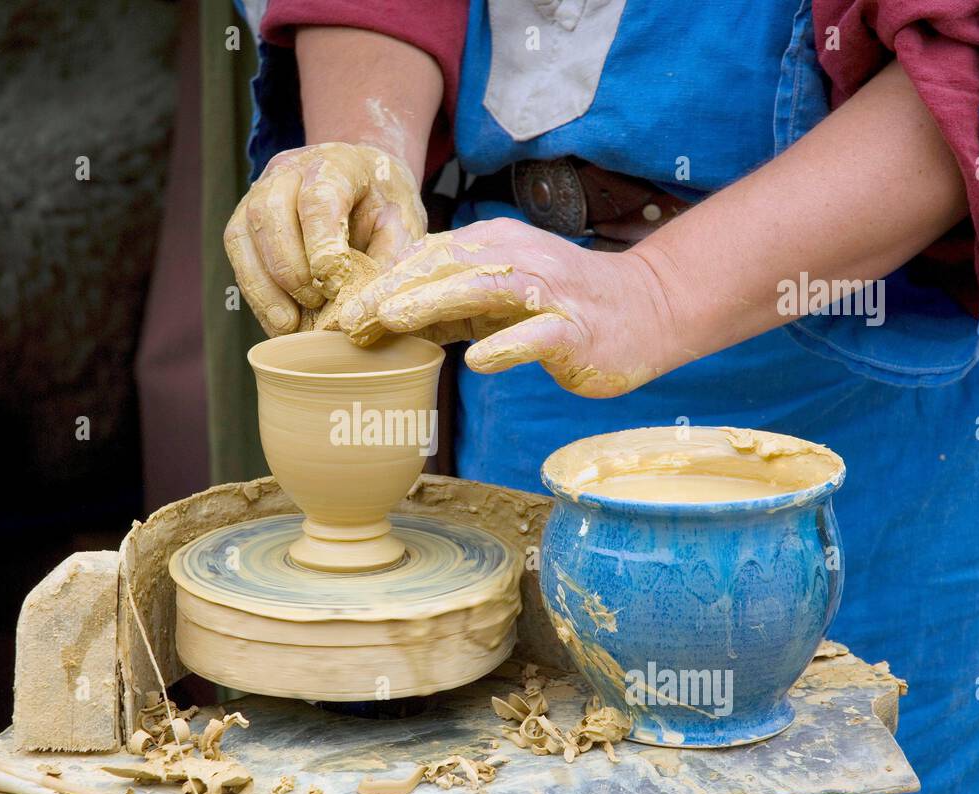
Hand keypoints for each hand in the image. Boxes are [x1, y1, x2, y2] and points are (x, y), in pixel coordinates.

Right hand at [224, 142, 426, 336]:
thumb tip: (368, 305)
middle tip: (316, 303)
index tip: (333, 280)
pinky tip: (279, 321)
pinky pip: (238, 258)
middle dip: (290, 268)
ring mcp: (258, 194)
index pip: (318, 198)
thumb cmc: (383, 204)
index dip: (321, 243)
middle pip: (270, 213)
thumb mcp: (403, 223)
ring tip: (290, 323)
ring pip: (242, 236)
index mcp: (336, 164)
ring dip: (265, 286)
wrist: (363, 182)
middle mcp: (288, 171)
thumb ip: (392, 257)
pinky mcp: (244, 222)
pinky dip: (256, 294)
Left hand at [337, 218, 680, 397]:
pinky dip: (506, 346)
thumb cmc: (559, 306)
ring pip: (483, 289)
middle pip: (444, 267)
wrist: (644, 310)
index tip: (335, 311)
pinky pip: (536, 335)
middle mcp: (517, 259)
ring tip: (390, 320)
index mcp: (492, 246)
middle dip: (391, 292)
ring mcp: (547, 293)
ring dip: (433, 302)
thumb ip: (445, 303)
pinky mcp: (574, 329)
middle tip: (345, 320)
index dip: (379, 282)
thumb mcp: (497, 295)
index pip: (425, 257)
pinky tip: (476, 362)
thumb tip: (379, 322)